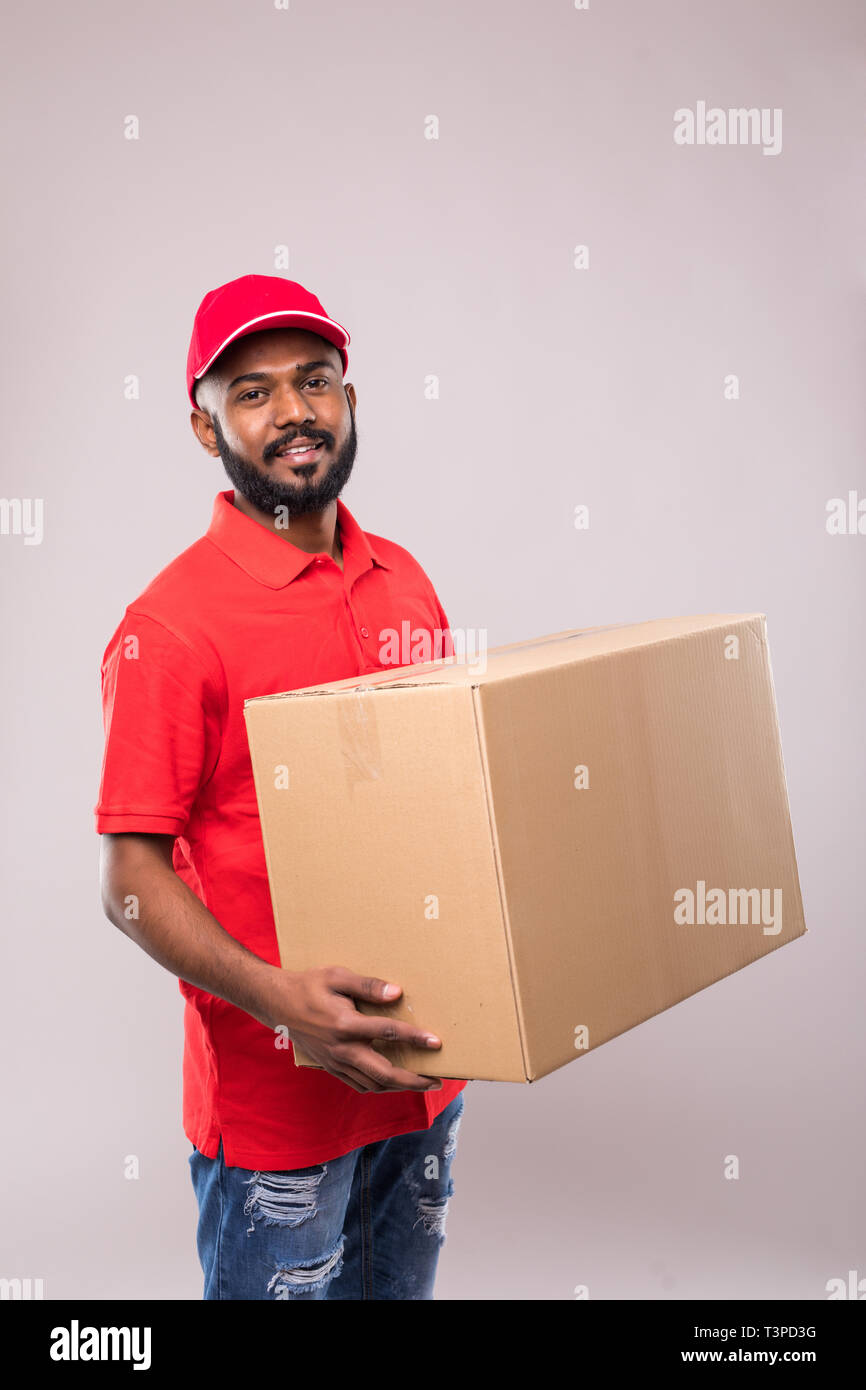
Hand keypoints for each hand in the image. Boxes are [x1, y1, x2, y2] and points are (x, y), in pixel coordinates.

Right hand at [265, 965, 443, 1094]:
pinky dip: (378, 1087)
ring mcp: (335, 1062)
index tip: (435, 1043)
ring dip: (399, 1087)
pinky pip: (358, 1084)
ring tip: (421, 1084)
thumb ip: (368, 985)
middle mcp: (341, 1049)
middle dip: (413, 1080)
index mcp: (345, 1025)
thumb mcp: (337, 976)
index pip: (388, 1034)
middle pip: (384, 1073)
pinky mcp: (330, 1067)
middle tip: (437, 1081)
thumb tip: (397, 993)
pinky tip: (391, 1083)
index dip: (415, 1038)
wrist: (276, 1003)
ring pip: (372, 1084)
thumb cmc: (308, 985)